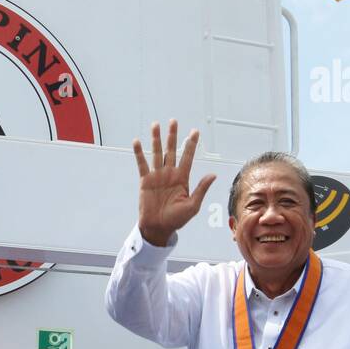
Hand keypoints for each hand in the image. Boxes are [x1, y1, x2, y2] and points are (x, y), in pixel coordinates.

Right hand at [133, 119, 215, 245]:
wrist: (158, 227)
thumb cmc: (177, 219)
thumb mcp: (193, 205)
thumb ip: (201, 189)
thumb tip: (213, 174)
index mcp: (182, 178)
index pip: (188, 156)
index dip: (191, 144)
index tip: (195, 131)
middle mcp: (170, 174)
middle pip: (171, 150)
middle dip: (173, 136)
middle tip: (174, 121)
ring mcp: (157, 176)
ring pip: (157, 153)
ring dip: (156, 139)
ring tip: (156, 125)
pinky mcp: (145, 181)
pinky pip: (142, 164)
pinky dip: (139, 153)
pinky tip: (137, 142)